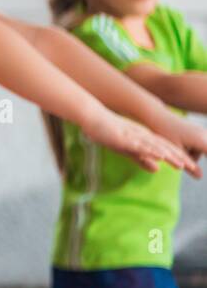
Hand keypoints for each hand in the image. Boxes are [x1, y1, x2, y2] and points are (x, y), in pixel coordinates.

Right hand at [81, 107, 197, 175]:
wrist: (92, 117)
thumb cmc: (107, 133)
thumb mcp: (126, 149)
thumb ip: (141, 158)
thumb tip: (157, 170)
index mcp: (145, 138)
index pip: (166, 149)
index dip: (179, 157)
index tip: (192, 167)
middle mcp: (143, 136)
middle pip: (165, 148)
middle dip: (180, 158)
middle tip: (194, 169)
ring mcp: (134, 136)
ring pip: (156, 147)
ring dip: (170, 156)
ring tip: (183, 165)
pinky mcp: (124, 138)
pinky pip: (140, 145)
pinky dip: (152, 151)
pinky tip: (160, 156)